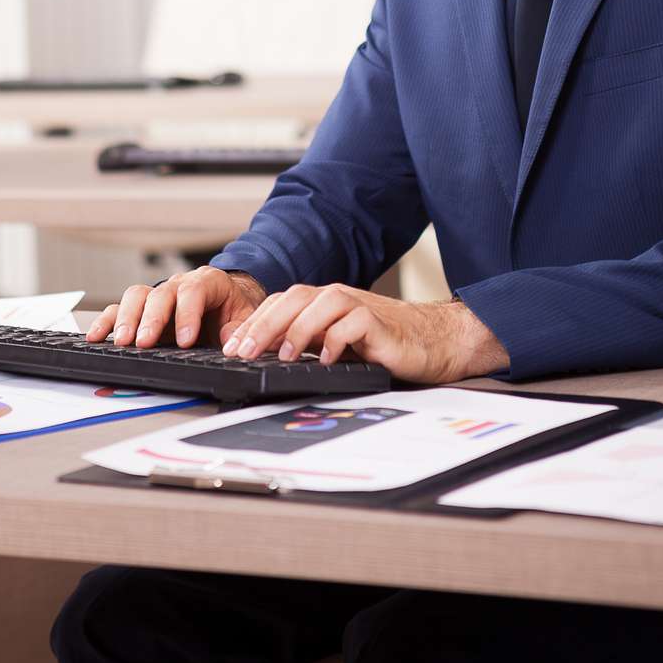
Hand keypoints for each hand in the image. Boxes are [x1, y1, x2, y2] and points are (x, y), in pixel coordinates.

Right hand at [87, 267, 265, 350]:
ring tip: (121, 342)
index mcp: (208, 282)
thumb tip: (233, 346)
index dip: (188, 315)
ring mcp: (159, 296)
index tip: (185, 341)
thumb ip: (240, 331)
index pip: (194, 291)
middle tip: (145, 342)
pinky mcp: (143, 311)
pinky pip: (119, 309)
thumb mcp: (246, 319)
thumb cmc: (235, 310)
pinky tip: (97, 336)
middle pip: (161, 293)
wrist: (229, 303)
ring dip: (127, 319)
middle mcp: (179, 285)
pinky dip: (106, 321)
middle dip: (151, 319)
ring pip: (137, 296)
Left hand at [222, 284, 509, 383]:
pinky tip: (326, 358)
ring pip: (320, 304)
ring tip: (283, 354)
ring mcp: (358, 306)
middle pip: (292, 299)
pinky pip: (353, 322)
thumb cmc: (383, 345)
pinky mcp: (379, 321)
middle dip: (263, 324)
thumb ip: (307, 346)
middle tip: (243, 350)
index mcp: (321, 304)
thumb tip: (266, 363)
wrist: (432, 341)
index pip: (279, 304)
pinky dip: (336, 338)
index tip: (231, 348)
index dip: (252, 323)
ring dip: (297, 328)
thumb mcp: (336, 347)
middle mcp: (336, 299)